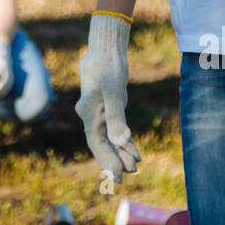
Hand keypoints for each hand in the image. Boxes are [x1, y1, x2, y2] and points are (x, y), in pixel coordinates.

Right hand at [75, 13, 140, 180]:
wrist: (104, 48)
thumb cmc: (107, 66)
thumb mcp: (113, 90)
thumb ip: (116, 117)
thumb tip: (121, 141)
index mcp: (88, 112)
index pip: (96, 143)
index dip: (107, 160)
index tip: (118, 176)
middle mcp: (90, 116)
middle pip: (101, 143)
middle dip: (115, 160)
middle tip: (131, 173)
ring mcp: (98, 113)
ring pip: (108, 138)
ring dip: (121, 152)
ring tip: (136, 166)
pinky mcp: (106, 109)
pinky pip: (114, 130)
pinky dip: (124, 141)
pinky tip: (135, 152)